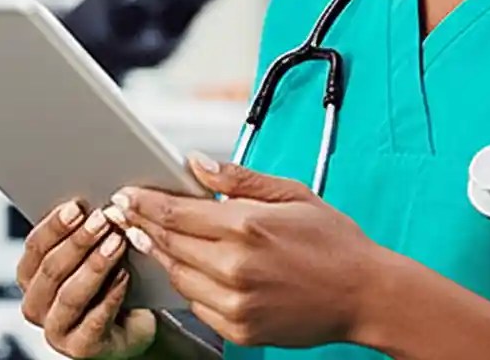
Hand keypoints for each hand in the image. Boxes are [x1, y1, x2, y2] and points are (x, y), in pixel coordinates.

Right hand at [16, 201, 156, 358]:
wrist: (131, 327)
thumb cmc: (108, 286)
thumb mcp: (93, 255)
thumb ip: (88, 235)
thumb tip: (100, 204)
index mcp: (31, 276)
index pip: (34, 247)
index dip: (54, 225)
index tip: (77, 206)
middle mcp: (36, 303)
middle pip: (51, 269)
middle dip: (78, 241)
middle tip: (102, 220)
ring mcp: (55, 329)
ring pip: (70, 294)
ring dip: (95, 266)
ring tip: (116, 243)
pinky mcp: (79, 348)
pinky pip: (94, 320)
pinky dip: (110, 296)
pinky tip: (124, 277)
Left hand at [108, 154, 382, 348]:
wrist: (364, 295)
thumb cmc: (334, 243)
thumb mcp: (292, 194)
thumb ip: (239, 179)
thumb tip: (197, 163)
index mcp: (247, 226)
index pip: (177, 212)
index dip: (144, 203)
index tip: (126, 195)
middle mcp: (236, 265)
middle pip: (169, 243)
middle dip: (142, 226)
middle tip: (124, 213)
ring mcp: (236, 301)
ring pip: (177, 275)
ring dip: (161, 255)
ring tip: (151, 238)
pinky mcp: (239, 327)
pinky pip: (197, 304)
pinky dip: (188, 284)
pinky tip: (190, 269)